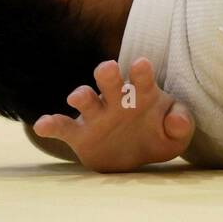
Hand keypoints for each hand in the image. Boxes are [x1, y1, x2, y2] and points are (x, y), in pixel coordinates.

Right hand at [33, 58, 194, 172]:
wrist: (136, 157)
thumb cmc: (159, 134)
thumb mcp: (176, 134)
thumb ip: (181, 124)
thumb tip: (178, 121)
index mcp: (142, 93)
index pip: (142, 77)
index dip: (141, 71)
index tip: (141, 64)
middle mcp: (116, 99)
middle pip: (109, 80)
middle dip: (107, 74)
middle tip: (107, 68)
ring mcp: (97, 115)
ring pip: (86, 99)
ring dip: (81, 96)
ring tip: (78, 97)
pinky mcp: (80, 134)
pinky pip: (63, 127)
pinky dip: (51, 125)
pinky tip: (41, 125)